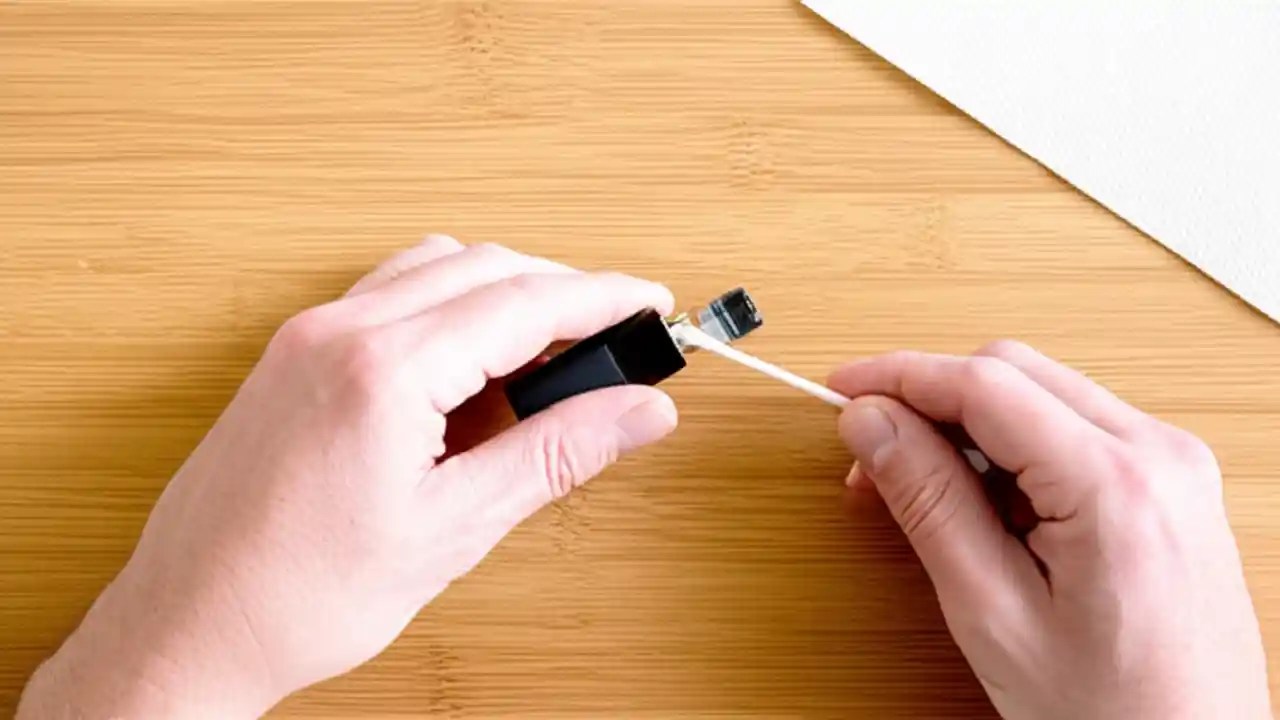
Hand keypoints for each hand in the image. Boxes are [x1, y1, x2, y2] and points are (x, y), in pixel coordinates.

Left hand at [18, 237, 678, 718]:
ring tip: (552, 355)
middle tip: (619, 337)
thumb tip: (638, 412)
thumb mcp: (452, 529)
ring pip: (436, 269)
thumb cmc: (300, 594)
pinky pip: (390, 293)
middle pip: (484, 267)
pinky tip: (472, 364)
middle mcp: (339, 332)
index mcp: (382, 371)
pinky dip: (449, 306)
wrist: (192, 622)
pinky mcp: (294, 352)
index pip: (524, 302)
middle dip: (563, 291)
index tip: (652, 304)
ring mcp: (309, 336)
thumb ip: (555, 454)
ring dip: (504, 291)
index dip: (603, 297)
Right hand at [829, 341, 1269, 719]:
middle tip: (869, 450)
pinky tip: (980, 499)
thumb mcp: (994, 613)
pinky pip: (1076, 427)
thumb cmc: (1113, 714)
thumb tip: (873, 424)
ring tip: (918, 487)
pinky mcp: (1172, 483)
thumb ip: (929, 503)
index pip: (985, 384)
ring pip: (1043, 393)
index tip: (842, 389)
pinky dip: (1014, 446)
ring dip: (969, 423)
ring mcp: (1174, 466)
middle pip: (1015, 372)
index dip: (899, 377)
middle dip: (929, 398)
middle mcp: (1160, 455)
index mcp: (1117, 485)